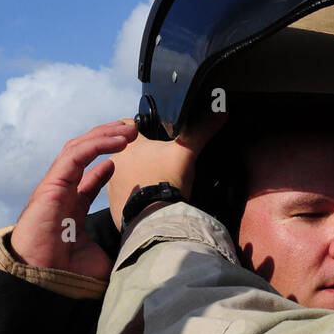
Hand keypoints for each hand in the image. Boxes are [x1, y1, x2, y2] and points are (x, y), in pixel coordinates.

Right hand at [10, 121, 136, 277]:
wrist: (45, 279)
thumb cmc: (69, 274)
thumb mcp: (104, 257)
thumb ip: (117, 247)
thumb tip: (141, 249)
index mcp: (72, 210)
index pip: (88, 180)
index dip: (106, 165)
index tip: (124, 155)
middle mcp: (63, 194)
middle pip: (85, 156)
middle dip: (108, 141)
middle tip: (133, 133)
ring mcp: (57, 187)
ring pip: (80, 149)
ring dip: (105, 135)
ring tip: (129, 130)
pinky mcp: (53, 184)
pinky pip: (76, 154)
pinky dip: (97, 144)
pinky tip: (118, 141)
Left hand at [107, 107, 228, 229]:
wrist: (158, 222)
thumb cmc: (167, 182)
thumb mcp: (185, 152)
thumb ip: (200, 130)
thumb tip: (220, 111)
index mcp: (125, 145)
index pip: (129, 125)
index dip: (143, 126)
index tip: (155, 134)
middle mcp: (114, 163)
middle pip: (128, 150)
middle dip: (141, 153)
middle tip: (160, 161)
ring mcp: (112, 187)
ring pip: (125, 173)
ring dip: (138, 175)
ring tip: (157, 182)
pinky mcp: (116, 208)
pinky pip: (125, 197)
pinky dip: (137, 197)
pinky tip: (151, 200)